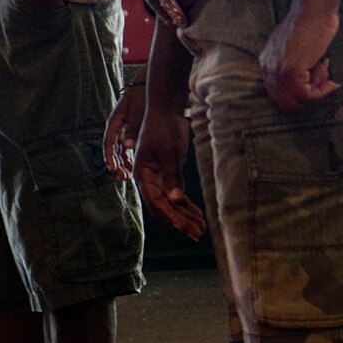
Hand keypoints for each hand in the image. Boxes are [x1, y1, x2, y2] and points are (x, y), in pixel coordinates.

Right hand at [104, 81, 146, 180]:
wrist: (151, 85)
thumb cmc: (142, 96)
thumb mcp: (137, 111)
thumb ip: (132, 128)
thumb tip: (127, 146)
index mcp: (115, 122)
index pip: (108, 143)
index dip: (109, 157)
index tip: (113, 169)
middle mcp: (117, 127)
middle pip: (113, 149)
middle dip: (116, 164)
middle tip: (123, 177)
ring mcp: (123, 130)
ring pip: (120, 150)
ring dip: (123, 163)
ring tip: (128, 175)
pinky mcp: (131, 131)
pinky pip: (127, 148)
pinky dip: (130, 157)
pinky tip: (135, 166)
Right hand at [133, 99, 206, 240]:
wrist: (163, 109)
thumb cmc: (163, 127)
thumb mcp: (169, 151)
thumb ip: (172, 175)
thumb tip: (175, 200)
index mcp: (143, 175)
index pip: (157, 203)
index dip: (172, 217)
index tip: (186, 228)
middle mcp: (148, 180)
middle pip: (163, 207)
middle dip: (180, 221)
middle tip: (197, 233)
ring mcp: (157, 178)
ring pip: (170, 203)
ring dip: (184, 216)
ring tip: (200, 228)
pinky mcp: (166, 174)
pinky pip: (175, 194)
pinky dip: (185, 205)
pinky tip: (197, 213)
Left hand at [259, 2, 340, 112]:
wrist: (314, 8)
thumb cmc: (311, 24)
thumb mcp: (294, 48)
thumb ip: (293, 65)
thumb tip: (306, 84)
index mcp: (267, 64)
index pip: (279, 95)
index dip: (300, 92)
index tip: (316, 79)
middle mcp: (268, 70)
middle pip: (286, 103)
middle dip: (308, 95)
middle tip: (322, 76)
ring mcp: (279, 72)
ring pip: (297, 101)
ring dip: (316, 90)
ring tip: (323, 69)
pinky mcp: (292, 71)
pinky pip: (307, 95)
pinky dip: (321, 90)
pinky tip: (326, 72)